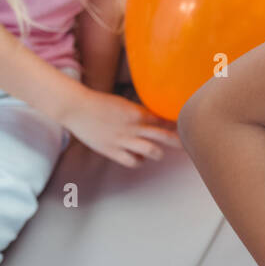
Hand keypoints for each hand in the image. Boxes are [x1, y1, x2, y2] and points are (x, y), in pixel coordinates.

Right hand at [62, 85, 182, 167]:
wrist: (76, 107)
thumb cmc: (99, 103)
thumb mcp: (123, 103)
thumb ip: (139, 112)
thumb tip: (154, 118)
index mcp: (138, 112)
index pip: (165, 121)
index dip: (175, 126)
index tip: (183, 128)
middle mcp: (134, 127)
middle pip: (165, 136)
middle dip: (178, 142)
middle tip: (188, 147)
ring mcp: (124, 140)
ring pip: (152, 151)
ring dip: (158, 154)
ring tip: (158, 153)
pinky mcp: (112, 151)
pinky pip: (133, 162)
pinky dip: (139, 161)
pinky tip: (138, 158)